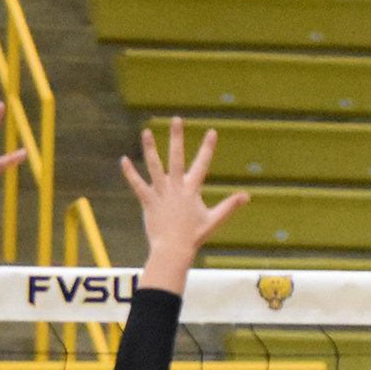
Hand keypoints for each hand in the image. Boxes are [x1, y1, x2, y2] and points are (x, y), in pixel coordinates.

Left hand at [121, 117, 248, 293]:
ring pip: (154, 167)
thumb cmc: (193, 236)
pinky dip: (130, 173)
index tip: (212, 131)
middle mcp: (176, 188)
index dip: (208, 148)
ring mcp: (161, 193)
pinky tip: (123, 160)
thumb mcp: (214, 220)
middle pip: (176, 158)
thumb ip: (230, 206)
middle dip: (177, 138)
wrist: (173, 250)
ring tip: (146, 132)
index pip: (202, 164)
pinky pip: (137, 185)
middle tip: (176, 120)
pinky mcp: (148, 201)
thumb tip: (247, 196)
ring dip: (150, 149)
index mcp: (192, 190)